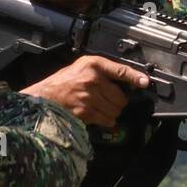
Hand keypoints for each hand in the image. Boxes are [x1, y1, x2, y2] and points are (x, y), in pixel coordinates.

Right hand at [23, 55, 149, 127]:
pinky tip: (97, 117)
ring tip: (100, 109)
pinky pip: (107, 119)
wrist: (42, 98)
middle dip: (118, 102)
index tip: (144, 82)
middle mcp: (93, 79)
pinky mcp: (86, 112)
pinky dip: (106, 121)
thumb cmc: (59, 84)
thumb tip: (122, 81)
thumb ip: (99, 71)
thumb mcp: (79, 68)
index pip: (120, 70)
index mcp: (92, 65)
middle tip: (108, 102)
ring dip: (111, 113)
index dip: (134, 77)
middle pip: (121, 96)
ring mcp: (90, 96)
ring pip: (115, 110)